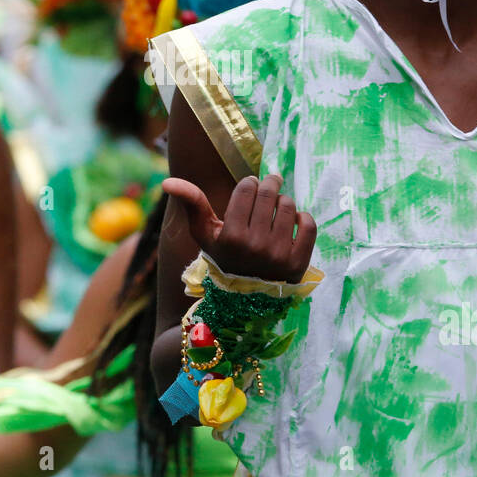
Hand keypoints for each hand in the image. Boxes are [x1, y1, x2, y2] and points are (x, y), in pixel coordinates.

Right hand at [162, 173, 315, 282]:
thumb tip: (167, 180)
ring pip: (289, 206)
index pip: (247, 188)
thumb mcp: (204, 233)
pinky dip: (303, 219)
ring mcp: (279, 255)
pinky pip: (309, 224)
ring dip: (284, 202)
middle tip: (269, 186)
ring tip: (276, 209)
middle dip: (269, 184)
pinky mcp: (299, 262)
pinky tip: (292, 224)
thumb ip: (191, 203)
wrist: (246, 296)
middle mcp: (255, 246)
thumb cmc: (224, 257)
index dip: (250, 183)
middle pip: (269, 192)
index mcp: (231, 236)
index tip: (250, 188)